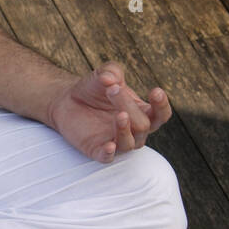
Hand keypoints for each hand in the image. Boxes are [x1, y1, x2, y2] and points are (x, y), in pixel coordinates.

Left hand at [47, 60, 171, 162]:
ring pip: (130, 143)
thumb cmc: (94, 89)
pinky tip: (109, 146)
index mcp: (142, 113)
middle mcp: (134, 131)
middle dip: (129, 107)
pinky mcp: (97, 150)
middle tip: (112, 90)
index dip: (161, 105)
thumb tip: (110, 79)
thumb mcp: (104, 74)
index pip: (160, 114)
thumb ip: (111, 71)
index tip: (155, 91)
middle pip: (143, 125)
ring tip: (120, 115)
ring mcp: (116, 142)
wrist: (67, 101)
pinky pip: (107, 157)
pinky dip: (109, 153)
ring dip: (125, 129)